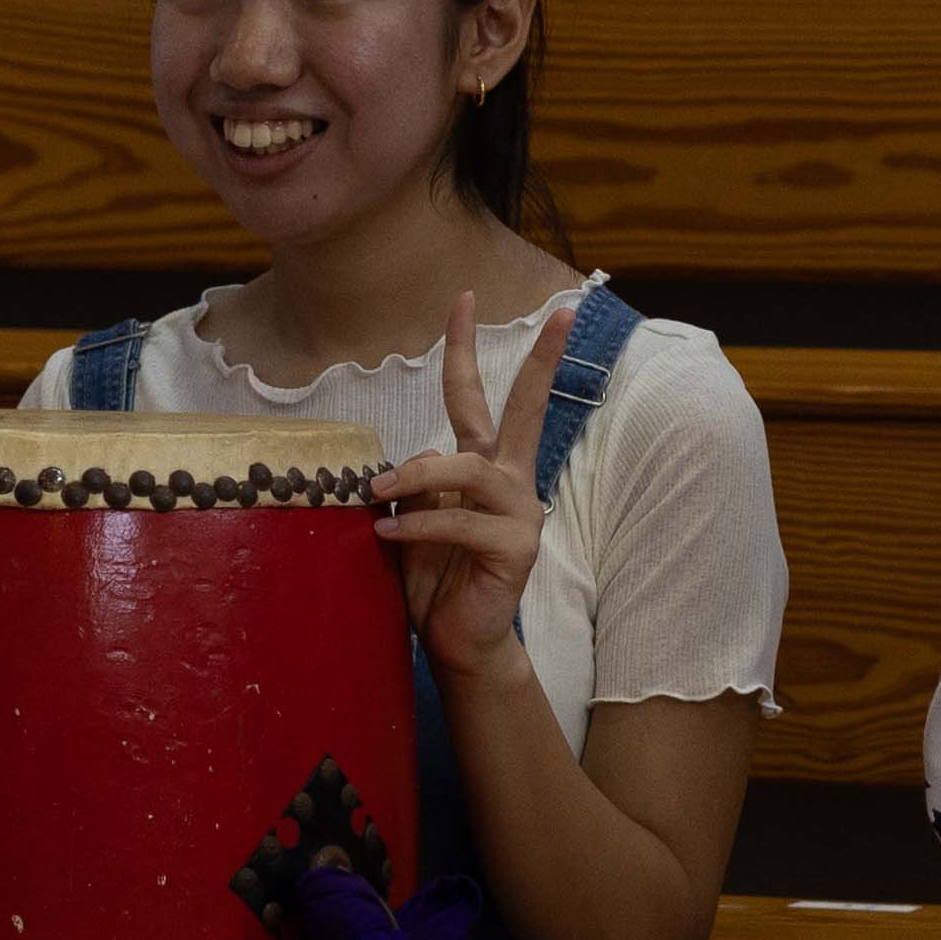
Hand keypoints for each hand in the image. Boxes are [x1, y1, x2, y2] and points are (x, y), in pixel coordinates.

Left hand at [373, 288, 561, 672]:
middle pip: (526, 407)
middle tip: (563, 313)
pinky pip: (458, 521)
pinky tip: (386, 535)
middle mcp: (510, 479)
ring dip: (416, 475)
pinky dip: (417, 527)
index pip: (478, 396)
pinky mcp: (515, 547)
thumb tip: (406, 463)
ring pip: (468, 468)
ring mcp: (519, 511)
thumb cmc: (434, 578)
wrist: (458, 641)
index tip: (464, 298)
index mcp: (484, 465)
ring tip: (377, 493)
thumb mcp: (413, 521)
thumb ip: (415, 487)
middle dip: (543, 359)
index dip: (466, 347)